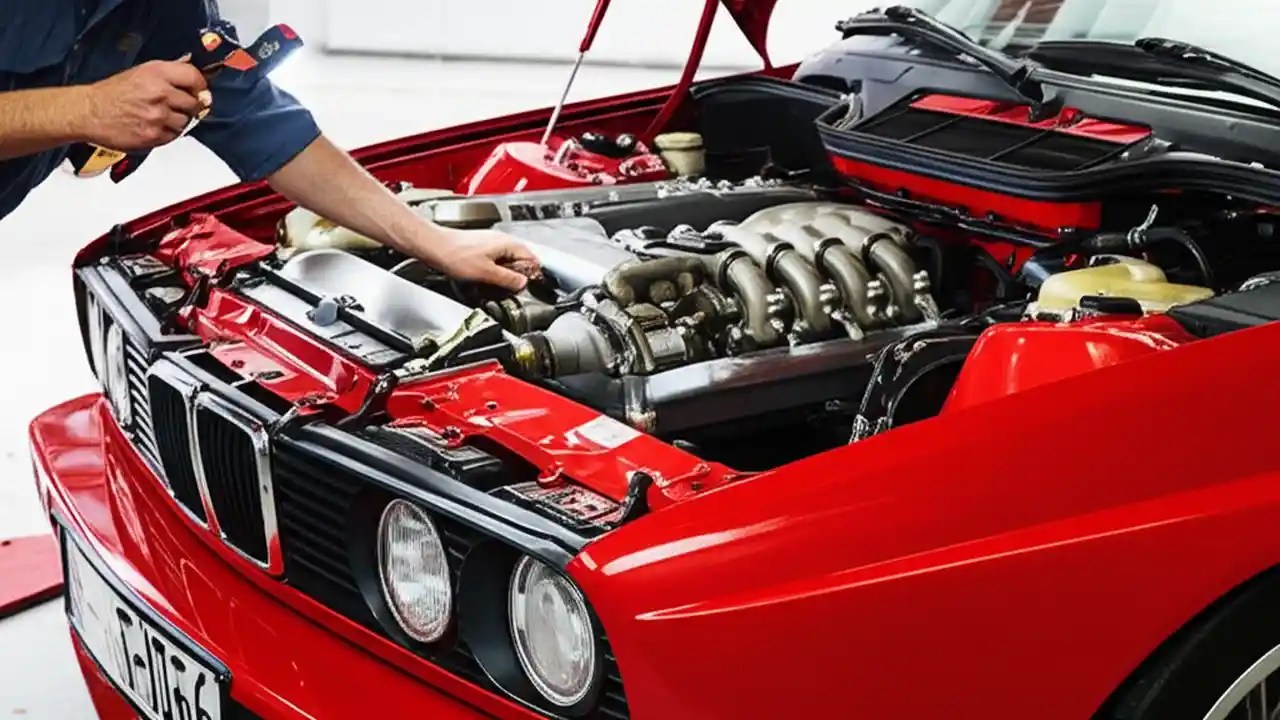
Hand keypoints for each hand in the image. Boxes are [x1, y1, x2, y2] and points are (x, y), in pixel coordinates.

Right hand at [78, 61, 210, 150]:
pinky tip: (153, 126)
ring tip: (159, 116)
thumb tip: (191, 72)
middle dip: (188, 105)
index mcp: (157, 73)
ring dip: (177, 121)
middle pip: (194, 103)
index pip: (195, 77)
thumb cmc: (112, 93)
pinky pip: (174, 136)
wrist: (88, 112)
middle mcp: (160, 93)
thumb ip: (168, 73)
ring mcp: (158, 116)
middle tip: (175, 105)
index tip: (199, 90)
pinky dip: (167, 133)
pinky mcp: (154, 135)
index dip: (200, 85)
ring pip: (186, 121)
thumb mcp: (140, 72)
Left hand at [430, 228, 541, 291]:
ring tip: (499, 285)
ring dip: (506, 274)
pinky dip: (495, 270)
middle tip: (513, 289)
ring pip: (507, 261)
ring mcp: (491, 243)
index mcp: (507, 244)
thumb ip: (508, 279)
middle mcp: (501, 241)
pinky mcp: (480, 248)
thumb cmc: (455, 255)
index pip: (532, 258)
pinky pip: (495, 261)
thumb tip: (522, 284)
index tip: (528, 286)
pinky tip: (487, 278)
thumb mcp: (486, 273)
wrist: (434, 247)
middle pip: (520, 260)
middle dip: (519, 275)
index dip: (532, 274)